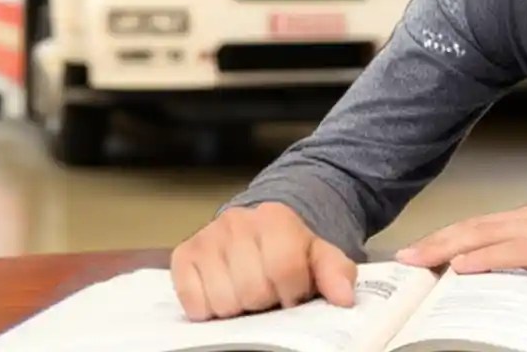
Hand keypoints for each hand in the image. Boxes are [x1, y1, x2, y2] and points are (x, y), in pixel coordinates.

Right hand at [170, 202, 356, 320]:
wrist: (257, 230)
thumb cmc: (290, 250)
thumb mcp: (320, 257)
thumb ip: (336, 273)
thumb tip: (344, 299)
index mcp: (275, 218)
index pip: (285, 269)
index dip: (294, 291)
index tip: (295, 293)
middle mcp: (237, 222)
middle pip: (253, 289)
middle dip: (266, 300)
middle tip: (270, 293)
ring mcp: (207, 238)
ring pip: (223, 301)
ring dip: (239, 308)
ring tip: (247, 293)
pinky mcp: (183, 256)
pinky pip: (193, 303)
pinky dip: (209, 309)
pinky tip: (223, 294)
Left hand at [394, 200, 526, 286]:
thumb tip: (518, 279)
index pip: (486, 226)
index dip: (452, 237)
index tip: (424, 251)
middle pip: (477, 226)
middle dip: (438, 241)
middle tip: (406, 256)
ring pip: (488, 235)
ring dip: (449, 247)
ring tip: (420, 260)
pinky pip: (516, 251)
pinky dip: (486, 256)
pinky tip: (464, 265)